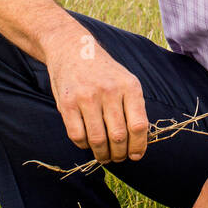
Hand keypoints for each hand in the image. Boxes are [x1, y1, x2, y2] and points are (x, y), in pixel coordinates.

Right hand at [45, 29, 149, 163]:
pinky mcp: (67, 103)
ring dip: (102, 154)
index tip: (135, 156)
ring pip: (98, 140)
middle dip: (120, 154)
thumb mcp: (126, 81)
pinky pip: (77, 136)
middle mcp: (109, 91)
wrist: (73, 49)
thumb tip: (140, 142)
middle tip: (117, 158)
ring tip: (104, 156)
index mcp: (129, 86)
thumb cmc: (104, 72)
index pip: (139, 126)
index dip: (138, 147)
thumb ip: (134, 107)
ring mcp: (86, 97)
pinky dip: (84, 146)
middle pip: (119, 136)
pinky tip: (87, 144)